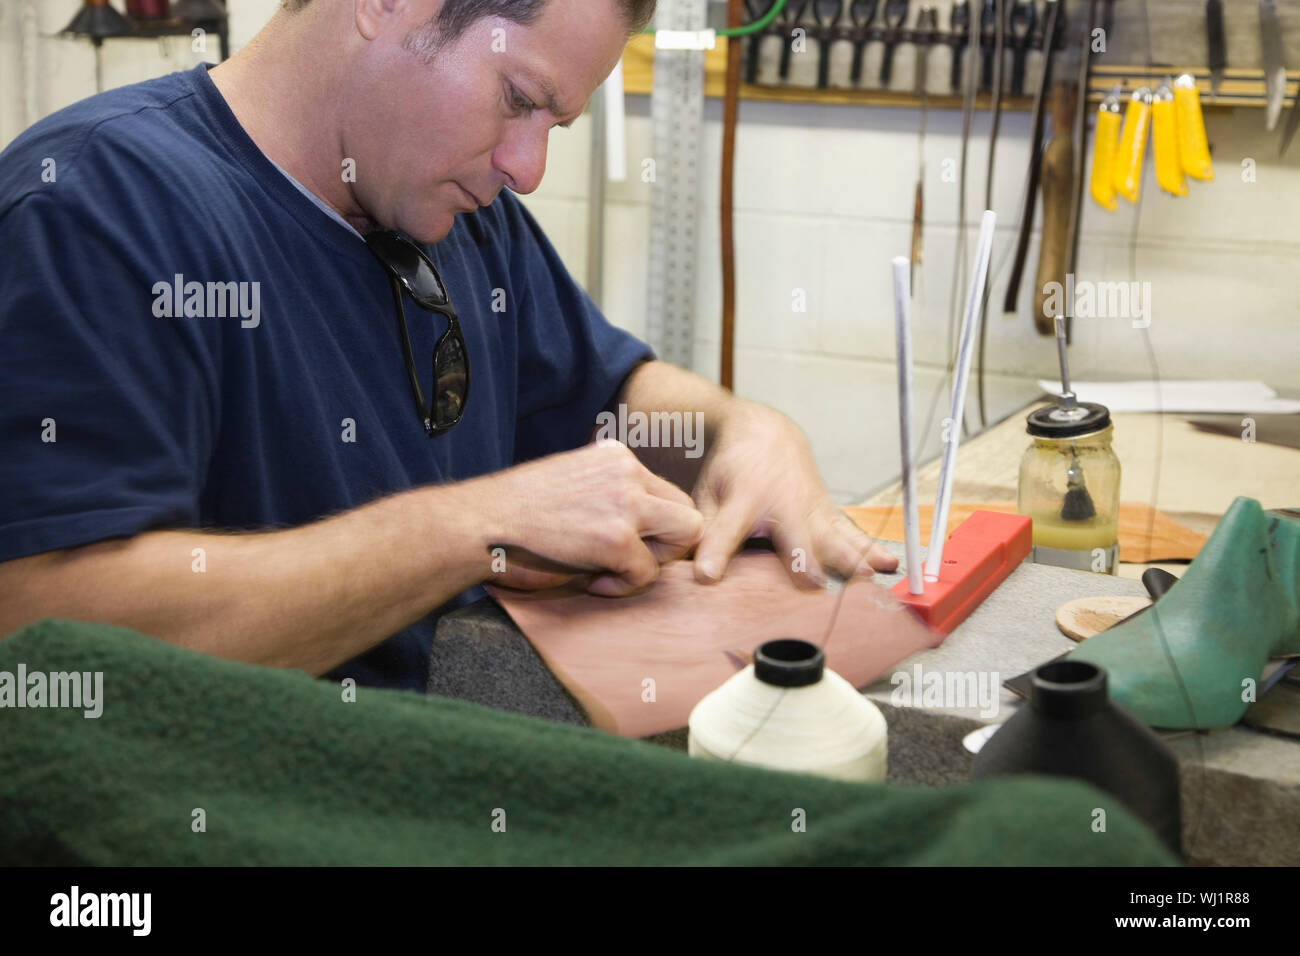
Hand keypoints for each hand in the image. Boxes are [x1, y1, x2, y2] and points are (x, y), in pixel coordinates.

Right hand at [481, 440, 703, 595]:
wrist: (478, 524)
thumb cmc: (515, 514)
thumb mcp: (571, 486)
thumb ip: (608, 496)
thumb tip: (642, 534)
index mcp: (614, 456)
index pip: (664, 492)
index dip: (650, 526)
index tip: (615, 543)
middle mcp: (627, 471)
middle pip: (686, 511)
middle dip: (664, 545)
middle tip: (625, 562)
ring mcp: (626, 502)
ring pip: (685, 535)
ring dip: (655, 562)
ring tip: (613, 572)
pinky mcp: (618, 538)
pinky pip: (648, 572)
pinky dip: (624, 586)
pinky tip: (592, 583)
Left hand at [690, 402, 897, 587]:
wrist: (767, 435)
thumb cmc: (732, 471)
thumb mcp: (709, 493)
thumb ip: (704, 529)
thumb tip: (690, 567)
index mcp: (744, 499)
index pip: (726, 529)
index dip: (716, 552)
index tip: (706, 575)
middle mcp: (783, 505)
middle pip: (794, 536)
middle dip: (803, 560)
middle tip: (812, 582)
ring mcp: (811, 510)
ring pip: (832, 537)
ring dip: (850, 557)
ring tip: (867, 576)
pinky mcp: (828, 515)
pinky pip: (851, 534)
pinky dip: (871, 549)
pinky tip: (890, 564)